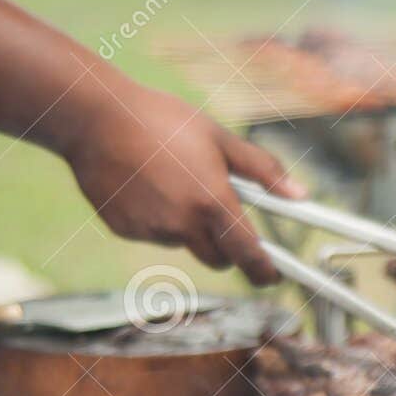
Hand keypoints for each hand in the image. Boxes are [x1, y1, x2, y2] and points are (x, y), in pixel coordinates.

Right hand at [61, 83, 303, 284]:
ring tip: (172, 181)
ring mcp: (151, 230)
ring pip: (183, 242)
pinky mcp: (125, 230)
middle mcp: (183, 224)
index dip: (265, 271)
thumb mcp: (219, 138)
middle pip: (218, 259)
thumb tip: (300, 195)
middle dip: (227, 248)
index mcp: (212, 202)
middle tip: (221, 215)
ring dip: (187, 226)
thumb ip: (263, 170)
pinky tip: (145, 185)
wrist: (94, 118)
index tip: (274, 277)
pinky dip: (157, 219)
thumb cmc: (162, 120)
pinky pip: (153, 234)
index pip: (248, 254)